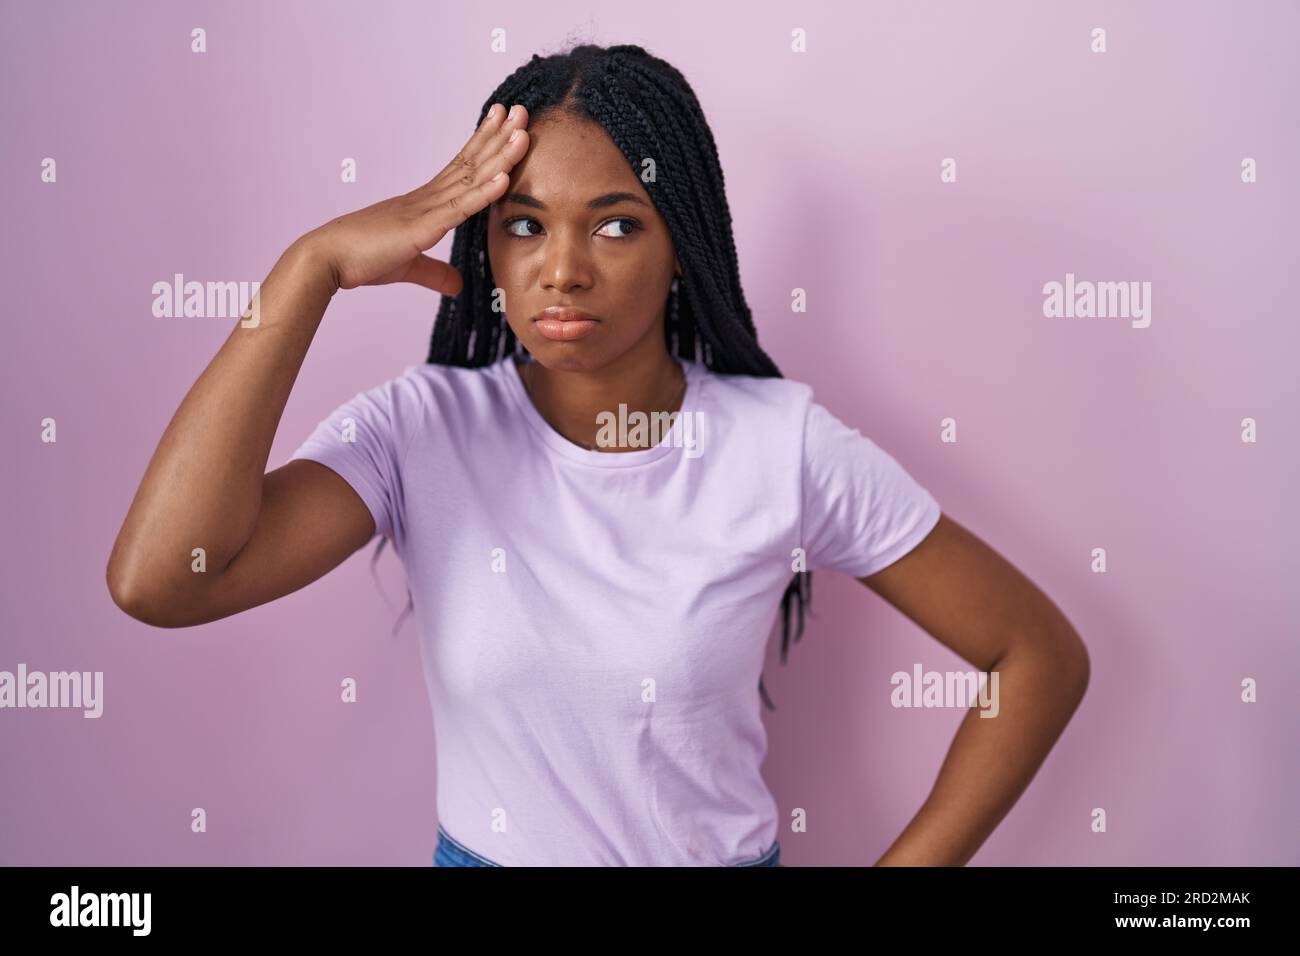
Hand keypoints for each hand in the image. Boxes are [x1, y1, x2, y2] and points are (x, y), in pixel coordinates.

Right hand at [297, 103, 529, 295]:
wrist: (328, 259)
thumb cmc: (361, 259)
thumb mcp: (408, 266)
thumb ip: (434, 273)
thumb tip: (456, 285)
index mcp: (425, 203)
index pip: (462, 168)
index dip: (485, 144)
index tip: (504, 122)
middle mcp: (427, 198)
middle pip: (471, 162)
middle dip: (498, 136)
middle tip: (521, 109)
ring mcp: (425, 209)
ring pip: (470, 178)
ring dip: (500, 154)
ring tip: (523, 129)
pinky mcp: (421, 227)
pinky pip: (459, 208)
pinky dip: (483, 193)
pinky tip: (504, 177)